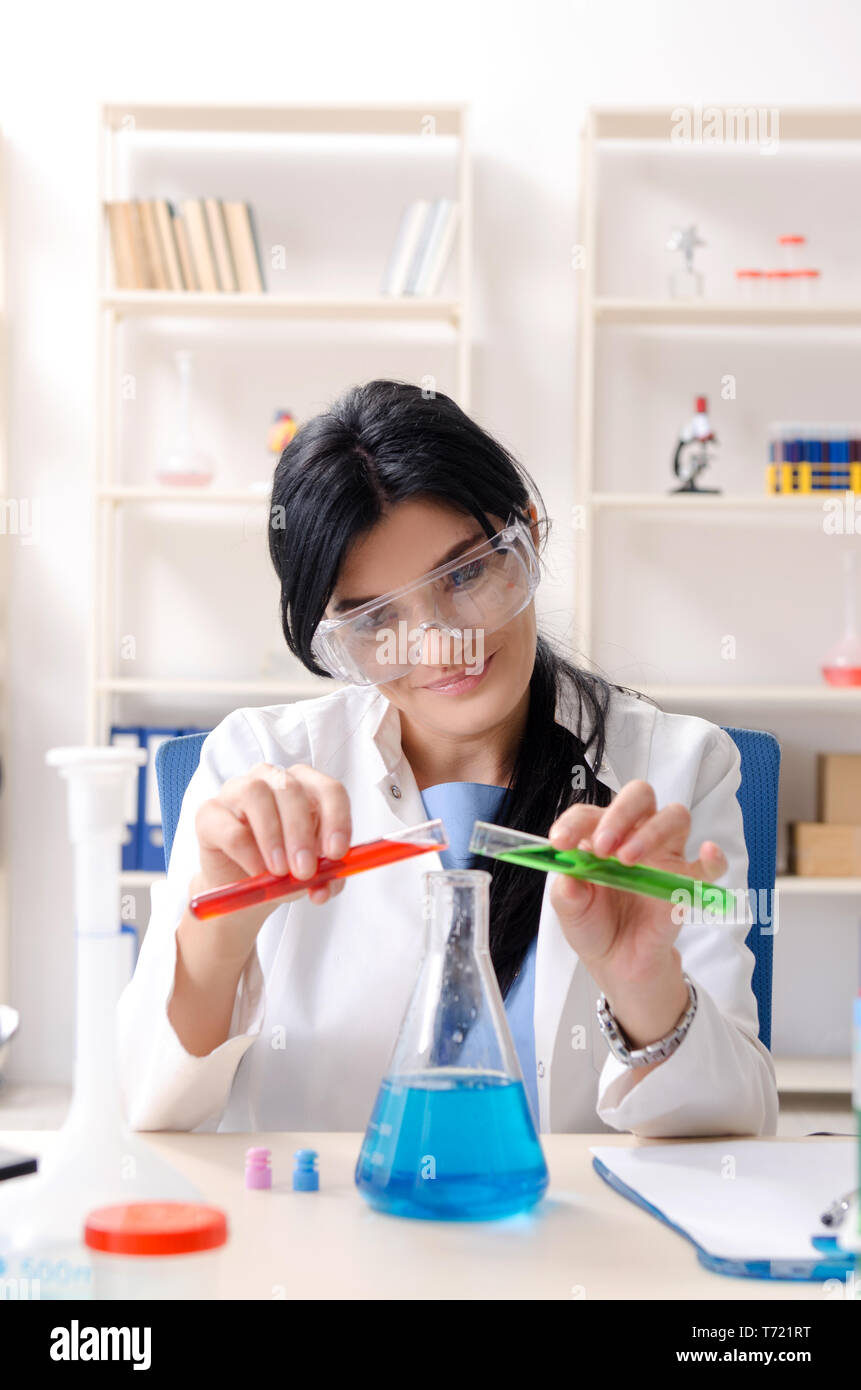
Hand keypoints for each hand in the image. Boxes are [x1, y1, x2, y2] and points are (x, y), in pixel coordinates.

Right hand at [192, 761, 351, 914]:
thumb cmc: (282, 870)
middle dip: (301, 831)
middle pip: (290, 788)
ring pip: (255, 794)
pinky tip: (256, 872)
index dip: (336, 819)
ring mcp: (237, 790)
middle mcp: (272, 780)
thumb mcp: (312, 878)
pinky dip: (247, 853)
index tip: (337, 853)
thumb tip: (324, 888)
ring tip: (280, 872)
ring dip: (272, 836)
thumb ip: (325, 879)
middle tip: (305, 871)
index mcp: (306, 788)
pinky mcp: (209, 813)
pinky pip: (229, 827)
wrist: (242, 891)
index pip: (328, 789)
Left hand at [548, 780, 726, 1050]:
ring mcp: (663, 857)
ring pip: (673, 818)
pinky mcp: (685, 883)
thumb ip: (566, 891)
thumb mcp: (568, 910)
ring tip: (628, 860)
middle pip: (639, 798)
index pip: (589, 814)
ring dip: (651, 832)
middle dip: (620, 815)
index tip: (561, 842)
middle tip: (603, 846)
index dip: (574, 823)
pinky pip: (708, 866)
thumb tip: (569, 874)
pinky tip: (707, 853)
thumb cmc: (592, 924)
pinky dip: (712, 857)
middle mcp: (633, 836)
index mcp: (599, 836)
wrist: (617, 962)